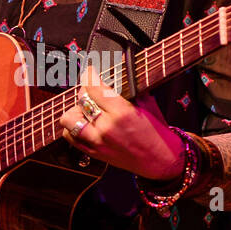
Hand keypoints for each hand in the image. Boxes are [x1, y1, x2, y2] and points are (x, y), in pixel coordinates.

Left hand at [58, 63, 183, 180]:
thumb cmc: (158, 134)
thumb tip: (120, 67)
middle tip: (93, 89)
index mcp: (122, 113)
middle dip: (86, 90)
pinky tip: (84, 123)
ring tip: (86, 109)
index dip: (89, 74)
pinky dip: (73, 127)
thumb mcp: (148, 105)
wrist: (162, 162)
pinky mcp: (93, 154)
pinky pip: (70, 136)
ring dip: (76, 110)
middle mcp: (106, 128)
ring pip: (69, 119)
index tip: (90, 71)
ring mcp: (97, 142)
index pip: (94, 86)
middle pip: (81, 99)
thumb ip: (131, 87)